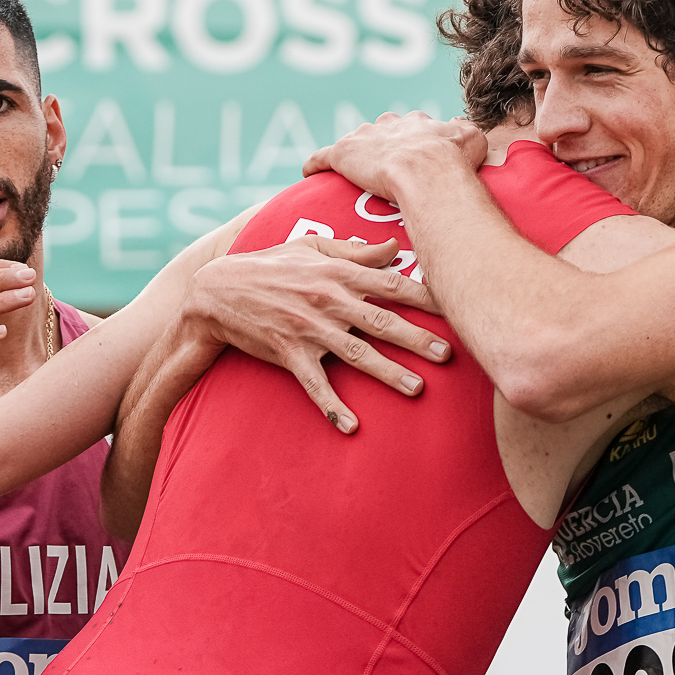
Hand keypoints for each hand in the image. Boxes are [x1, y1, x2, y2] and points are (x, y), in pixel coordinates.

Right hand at [186, 237, 449, 433]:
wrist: (218, 291)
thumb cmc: (270, 265)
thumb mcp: (312, 248)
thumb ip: (356, 251)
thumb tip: (395, 247)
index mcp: (338, 274)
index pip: (392, 284)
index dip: (426, 296)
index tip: (456, 305)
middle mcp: (329, 301)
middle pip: (382, 321)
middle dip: (417, 339)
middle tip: (449, 355)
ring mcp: (310, 330)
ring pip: (357, 354)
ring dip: (388, 372)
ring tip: (417, 388)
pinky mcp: (289, 354)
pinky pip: (315, 385)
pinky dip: (332, 406)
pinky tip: (351, 426)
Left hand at [303, 112, 485, 200]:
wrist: (427, 173)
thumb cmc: (452, 162)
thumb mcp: (473, 140)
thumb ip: (465, 131)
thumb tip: (459, 126)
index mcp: (417, 123)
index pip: (410, 127)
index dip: (410, 143)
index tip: (412, 157)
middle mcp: (389, 125)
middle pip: (380, 132)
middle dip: (381, 146)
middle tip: (383, 168)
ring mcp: (364, 138)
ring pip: (354, 143)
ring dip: (353, 156)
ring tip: (351, 173)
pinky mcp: (343, 153)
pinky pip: (322, 157)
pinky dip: (316, 163)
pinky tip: (310, 173)